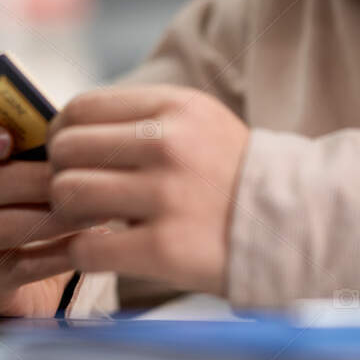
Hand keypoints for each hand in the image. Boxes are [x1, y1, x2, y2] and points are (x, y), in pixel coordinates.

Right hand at [0, 108, 89, 316]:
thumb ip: (35, 138)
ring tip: (90, 209)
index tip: (6, 139)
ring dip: (49, 217)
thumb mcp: (32, 158)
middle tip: (74, 174)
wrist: (39, 257)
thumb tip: (65, 130)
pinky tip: (87, 242)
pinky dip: (57, 253)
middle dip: (30, 179)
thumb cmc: (35, 192)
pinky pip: (17, 265)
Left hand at [47, 85, 249, 295]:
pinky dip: (85, 253)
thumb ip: (138, 117)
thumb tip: (67, 128)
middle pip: (67, 149)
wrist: (297, 225)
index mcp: (174, 107)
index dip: (63, 133)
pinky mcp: (165, 249)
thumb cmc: (231, 175)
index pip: (81, 108)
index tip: (71, 155)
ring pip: (68, 193)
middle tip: (80, 193)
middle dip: (62, 173)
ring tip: (92, 221)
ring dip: (69, 213)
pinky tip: (105, 251)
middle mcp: (168, 144)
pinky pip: (87, 248)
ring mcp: (167, 196)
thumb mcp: (196, 121)